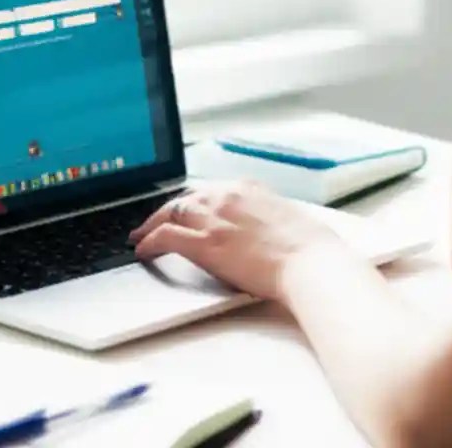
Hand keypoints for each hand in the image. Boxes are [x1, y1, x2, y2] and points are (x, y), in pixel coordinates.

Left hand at [128, 181, 348, 300]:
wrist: (310, 263)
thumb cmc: (310, 248)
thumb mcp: (288, 218)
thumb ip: (267, 215)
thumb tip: (263, 226)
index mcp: (249, 187)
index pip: (209, 190)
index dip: (192, 203)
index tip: (185, 210)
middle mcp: (227, 196)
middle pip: (185, 199)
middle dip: (167, 211)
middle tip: (154, 222)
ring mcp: (214, 218)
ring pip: (170, 213)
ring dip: (151, 224)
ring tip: (141, 235)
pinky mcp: (205, 243)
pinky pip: (166, 236)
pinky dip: (150, 241)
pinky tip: (143, 250)